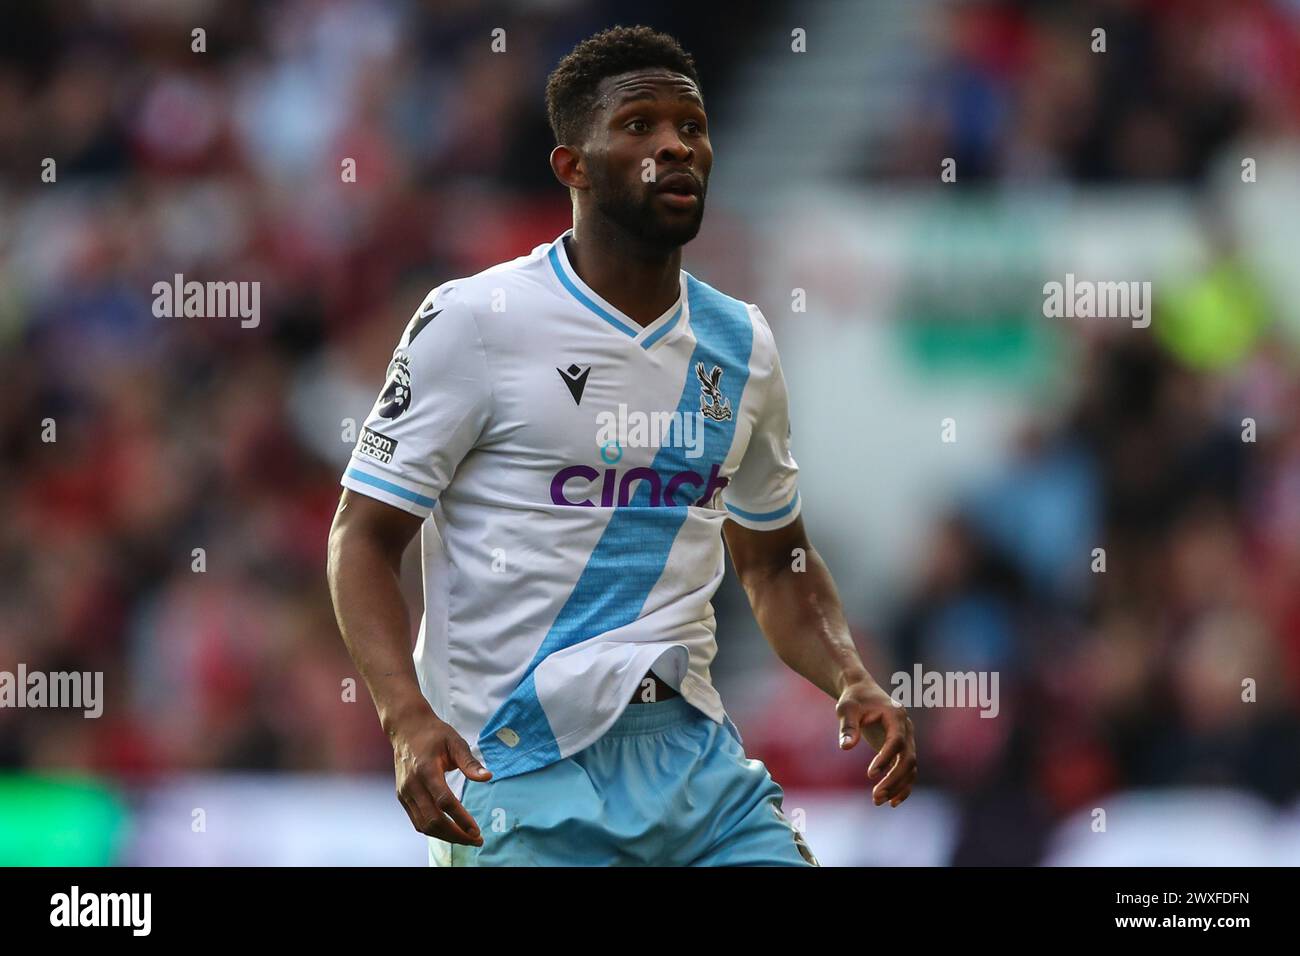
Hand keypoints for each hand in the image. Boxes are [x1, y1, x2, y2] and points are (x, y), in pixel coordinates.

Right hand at [390, 713, 492, 844]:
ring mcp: (404, 792)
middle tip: (476, 840)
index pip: (444, 801)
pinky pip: (417, 821)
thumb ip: (470, 762)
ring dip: (445, 836)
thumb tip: (488, 777)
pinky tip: (449, 831)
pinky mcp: (402, 797)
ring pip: (423, 825)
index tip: (476, 831)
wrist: (406, 729)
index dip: (461, 819)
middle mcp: (412, 784)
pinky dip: (433, 830)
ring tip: (466, 839)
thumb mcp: (456, 742)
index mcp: (426, 770)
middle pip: (433, 820)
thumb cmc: (434, 734)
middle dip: (455, 835)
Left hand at [836, 678, 916, 807]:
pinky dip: (903, 786)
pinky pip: (908, 770)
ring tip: (878, 801)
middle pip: (909, 758)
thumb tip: (846, 747)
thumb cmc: (854, 699)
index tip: (870, 774)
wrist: (863, 692)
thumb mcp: (847, 708)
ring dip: (898, 786)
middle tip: (875, 796)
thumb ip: (848, 726)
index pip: (897, 741)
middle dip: (894, 779)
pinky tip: (891, 802)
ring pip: (911, 767)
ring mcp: (908, 739)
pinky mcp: (902, 749)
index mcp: (896, 715)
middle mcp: (907, 728)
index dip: (886, 758)